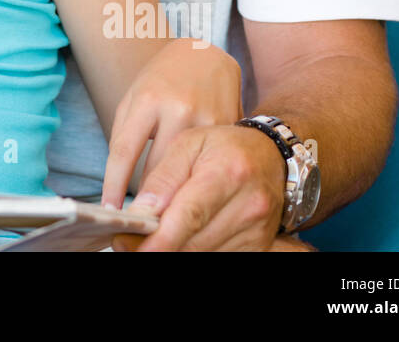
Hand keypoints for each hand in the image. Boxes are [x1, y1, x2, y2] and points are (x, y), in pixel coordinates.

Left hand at [101, 38, 241, 211]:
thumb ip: (125, 139)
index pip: (125, 150)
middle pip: (160, 171)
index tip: (110, 212)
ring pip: (188, 175)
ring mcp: (209, 120)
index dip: (115, 184)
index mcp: (147, 99)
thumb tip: (118, 188)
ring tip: (161, 223)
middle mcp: (179, 109)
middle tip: (137, 230)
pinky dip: (200, 188)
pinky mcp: (230, 131)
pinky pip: (211, 168)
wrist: (204, 54)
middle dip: (149, 204)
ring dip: (174, 202)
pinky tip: (192, 202)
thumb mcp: (132, 99)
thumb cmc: (161, 80)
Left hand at [111, 123, 287, 250]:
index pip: (191, 214)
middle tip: (128, 243)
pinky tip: (180, 238)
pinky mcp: (259, 244)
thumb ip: (163, 176)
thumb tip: (140, 211)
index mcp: (228, 172)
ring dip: (176, 249)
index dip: (161, 237)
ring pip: (205, 253)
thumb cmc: (223, 145)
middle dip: (159, 245)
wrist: (270, 155)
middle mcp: (249, 205)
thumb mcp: (188, 143)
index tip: (136, 247)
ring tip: (151, 239)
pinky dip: (195, 250)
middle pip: (196, 241)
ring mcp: (257, 229)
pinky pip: (219, 256)